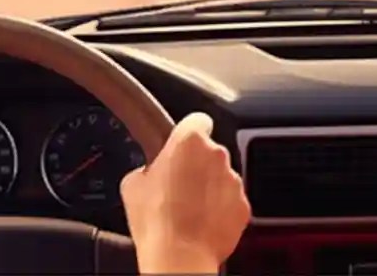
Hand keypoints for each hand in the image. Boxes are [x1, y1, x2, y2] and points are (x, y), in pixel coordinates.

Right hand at [120, 112, 249, 273]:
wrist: (179, 255)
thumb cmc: (155, 220)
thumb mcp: (133, 184)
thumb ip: (147, 166)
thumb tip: (149, 172)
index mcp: (189, 141)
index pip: (197, 120)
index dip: (188, 132)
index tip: (182, 143)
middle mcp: (217, 155)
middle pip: (209, 151)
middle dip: (196, 164)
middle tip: (178, 184)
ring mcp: (233, 181)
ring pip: (221, 176)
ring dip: (209, 187)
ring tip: (188, 208)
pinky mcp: (243, 206)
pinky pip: (231, 201)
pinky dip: (220, 208)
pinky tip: (201, 222)